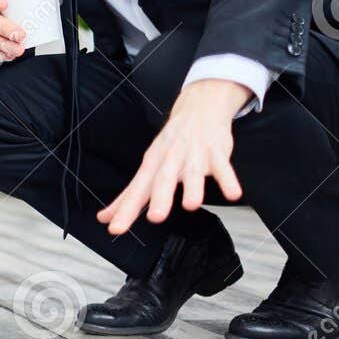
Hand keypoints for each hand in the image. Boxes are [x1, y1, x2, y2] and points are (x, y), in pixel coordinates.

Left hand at [98, 79, 248, 234]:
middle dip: (160, 199)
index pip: (135, 191)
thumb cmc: (169, 146)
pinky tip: (233, 195)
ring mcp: (194, 155)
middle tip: (155, 218)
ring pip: (193, 173)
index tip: (115, 229)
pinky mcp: (216, 152)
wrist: (198, 110)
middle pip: (163, 181)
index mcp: (151, 166)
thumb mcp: (147, 168)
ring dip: (193, 188)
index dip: (125, 210)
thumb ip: (128, 197)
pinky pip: (224, 167)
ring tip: (191, 205)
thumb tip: (104, 218)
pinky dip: (228, 180)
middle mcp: (170, 160)